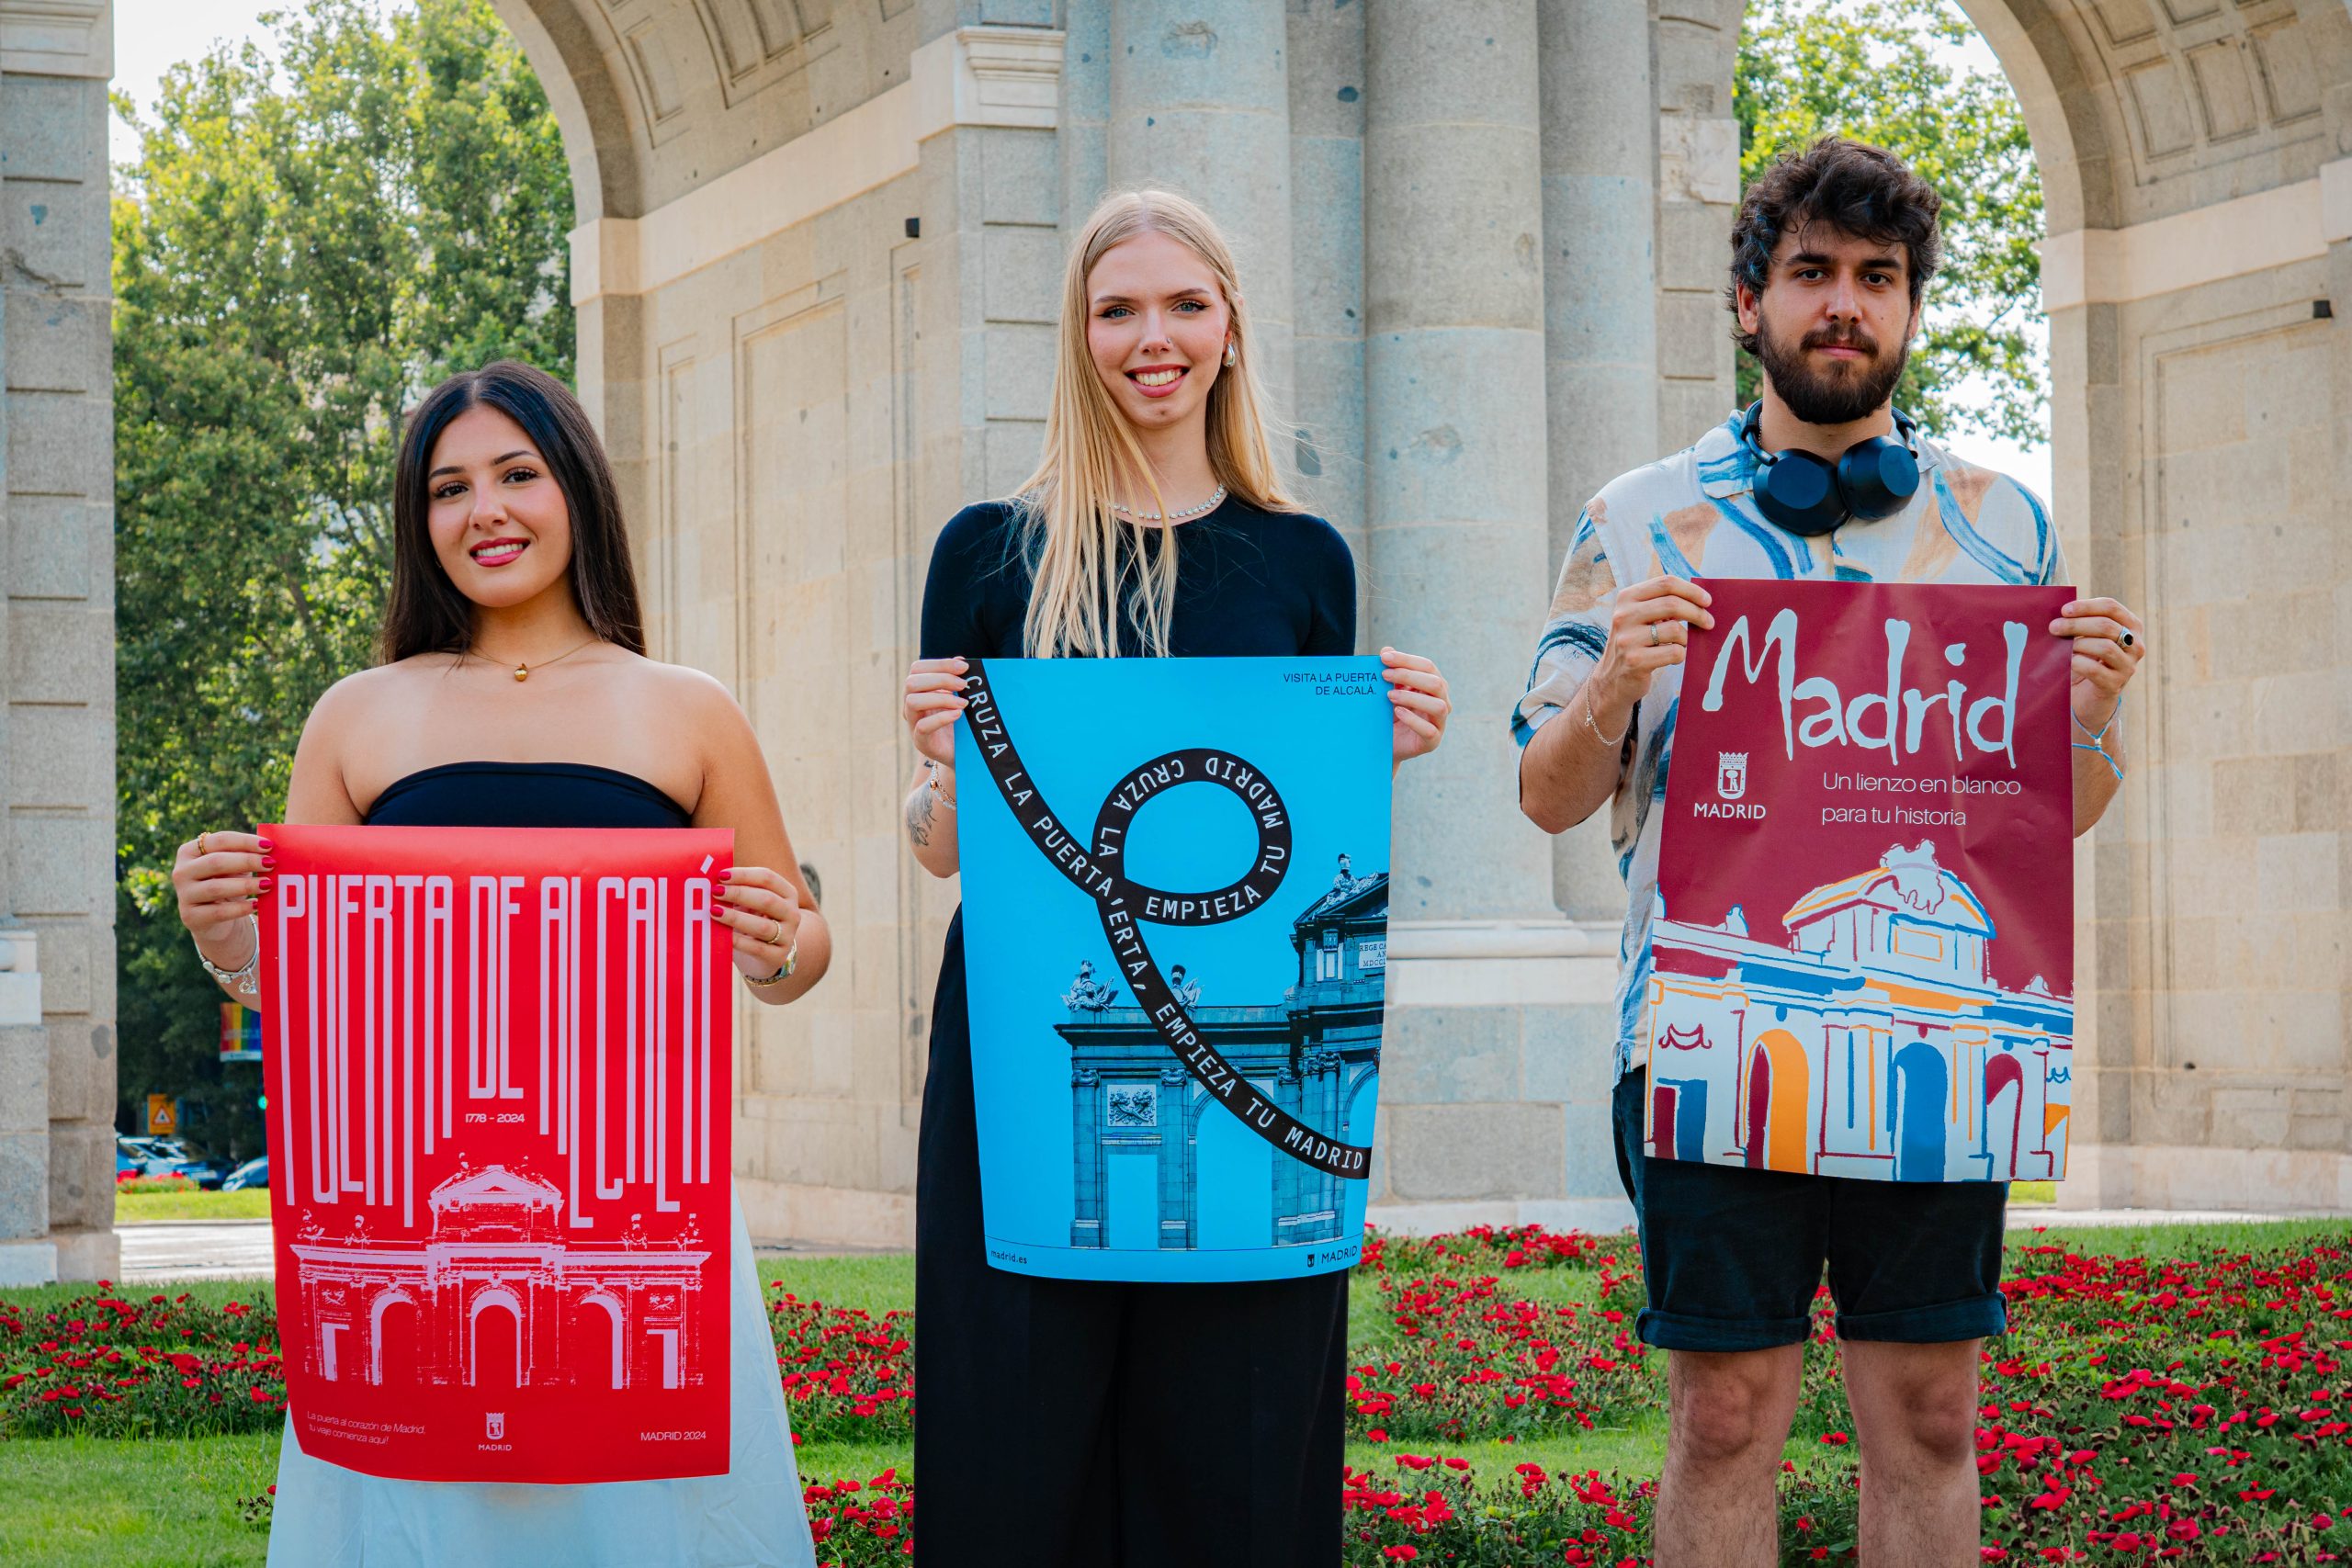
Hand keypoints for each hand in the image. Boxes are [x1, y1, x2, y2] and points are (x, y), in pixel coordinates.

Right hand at [172, 831, 270, 965]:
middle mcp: (181, 871)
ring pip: (216, 887)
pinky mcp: (190, 917)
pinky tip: (256, 905)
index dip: (245, 842)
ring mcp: (184, 895)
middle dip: (247, 861)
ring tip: (268, 884)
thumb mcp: (234, 867)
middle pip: (216, 862)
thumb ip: (246, 854)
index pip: (219, 840)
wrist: (216, 921)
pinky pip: (218, 912)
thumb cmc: (228, 884)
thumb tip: (272, 846)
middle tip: (271, 864)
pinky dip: (240, 908)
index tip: (269, 845)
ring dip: (245, 885)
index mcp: (190, 851)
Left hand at [717, 865, 801, 978]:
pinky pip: (756, 948)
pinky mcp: (777, 957)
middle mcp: (791, 914)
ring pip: (762, 926)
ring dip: (736, 917)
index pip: (767, 878)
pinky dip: (738, 941)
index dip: (744, 875)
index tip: (721, 875)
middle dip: (739, 894)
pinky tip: (722, 936)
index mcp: (787, 893)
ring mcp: (787, 937)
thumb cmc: (754, 921)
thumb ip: (737, 890)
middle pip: (767, 900)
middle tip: (716, 892)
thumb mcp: (751, 903)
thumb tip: (710, 879)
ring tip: (714, 912)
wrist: (767, 956)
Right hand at [903, 657, 968, 768]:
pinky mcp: (920, 741)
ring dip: (941, 698)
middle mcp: (910, 705)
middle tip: (964, 685)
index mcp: (918, 690)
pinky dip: (941, 718)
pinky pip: (923, 726)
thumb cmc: (961, 722)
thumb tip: (961, 660)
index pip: (918, 669)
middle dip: (941, 679)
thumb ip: (957, 680)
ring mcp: (913, 723)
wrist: (962, 753)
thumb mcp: (959, 697)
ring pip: (913, 701)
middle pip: (912, 682)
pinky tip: (958, 715)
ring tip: (964, 703)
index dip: (939, 664)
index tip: (964, 667)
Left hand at [1382, 648, 1450, 764]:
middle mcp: (1442, 701)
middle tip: (1384, 675)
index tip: (1384, 658)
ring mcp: (1439, 722)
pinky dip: (1413, 720)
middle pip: (1436, 683)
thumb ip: (1390, 670)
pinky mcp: (1432, 741)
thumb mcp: (1388, 689)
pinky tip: (1398, 712)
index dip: (1407, 660)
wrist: (1385, 743)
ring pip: (1438, 705)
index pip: (1427, 666)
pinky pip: (1429, 730)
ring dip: (1412, 697)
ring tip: (1390, 696)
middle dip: (1409, 675)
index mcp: (1434, 685)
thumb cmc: (1390, 713)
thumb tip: (1387, 649)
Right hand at [1594, 576, 1714, 708]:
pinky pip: (1674, 652)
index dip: (1691, 590)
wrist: (1612, 680)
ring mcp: (1627, 639)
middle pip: (1672, 604)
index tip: (1707, 601)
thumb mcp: (1639, 617)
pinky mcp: (1635, 661)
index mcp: (1627, 598)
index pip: (1665, 583)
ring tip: (1683, 644)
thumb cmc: (1635, 643)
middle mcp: (1623, 615)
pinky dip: (1681, 654)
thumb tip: (1700, 600)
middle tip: (1709, 623)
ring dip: (1687, 638)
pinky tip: (1674, 656)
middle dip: (1697, 613)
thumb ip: (1662, 604)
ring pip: (1675, 629)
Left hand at [2049, 596, 2144, 727]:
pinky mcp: (2115, 685)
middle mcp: (2135, 645)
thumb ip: (2080, 623)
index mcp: (2131, 626)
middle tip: (2054, 627)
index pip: (2111, 607)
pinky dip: (2078, 663)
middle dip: (2076, 624)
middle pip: (2107, 626)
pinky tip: (2068, 663)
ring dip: (2078, 644)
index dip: (2086, 606)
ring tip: (2063, 648)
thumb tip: (2058, 613)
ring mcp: (2128, 666)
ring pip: (2105, 647)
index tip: (2064, 610)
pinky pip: (2095, 670)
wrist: (2087, 698)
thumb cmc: (2085, 661)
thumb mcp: (2087, 638)